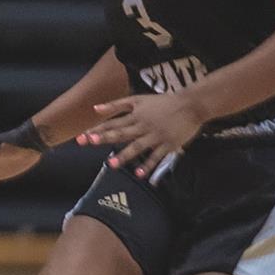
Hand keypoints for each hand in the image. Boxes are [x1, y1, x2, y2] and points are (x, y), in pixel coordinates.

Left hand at [78, 95, 203, 176]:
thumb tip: (95, 108)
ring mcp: (156, 136)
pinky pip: (157, 157)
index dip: (98, 130)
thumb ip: (116, 105)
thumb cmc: (163, 102)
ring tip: (111, 164)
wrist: (191, 105)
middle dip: (104, 138)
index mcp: (135, 116)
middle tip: (89, 143)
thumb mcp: (138, 99)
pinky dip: (149, 165)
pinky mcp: (168, 144)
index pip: (113, 124)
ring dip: (124, 155)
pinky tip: (140, 174)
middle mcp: (143, 126)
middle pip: (121, 133)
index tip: (83, 136)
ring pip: (137, 146)